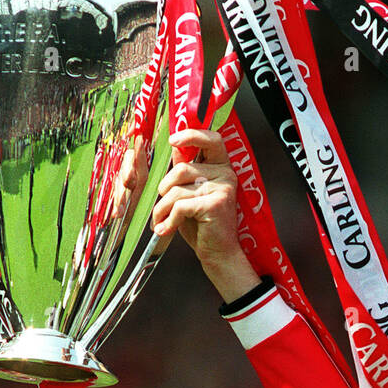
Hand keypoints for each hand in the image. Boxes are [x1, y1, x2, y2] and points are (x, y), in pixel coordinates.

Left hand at [152, 128, 258, 300]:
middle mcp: (225, 174)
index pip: (212, 139)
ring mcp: (222, 188)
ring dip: (162, 208)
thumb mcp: (191, 194)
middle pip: (182, 169)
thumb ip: (186, 173)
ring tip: (161, 221)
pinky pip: (181, 205)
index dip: (192, 135)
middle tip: (161, 206)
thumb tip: (175, 149)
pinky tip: (166, 230)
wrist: (218, 253)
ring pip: (177, 190)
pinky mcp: (216, 204)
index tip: (173, 140)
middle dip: (164, 188)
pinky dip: (169, 220)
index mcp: (222, 167)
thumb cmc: (202, 225)